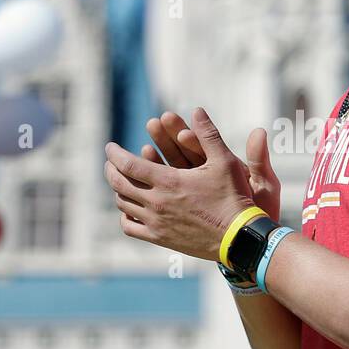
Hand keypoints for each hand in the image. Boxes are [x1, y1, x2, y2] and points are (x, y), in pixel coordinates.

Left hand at [104, 107, 260, 261]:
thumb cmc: (234, 197)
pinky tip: (129, 209)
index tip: (110, 147)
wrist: (239, 237)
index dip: (115, 154)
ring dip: (118, 190)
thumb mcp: (225, 161)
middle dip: (111, 170)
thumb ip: (209, 135)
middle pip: (120, 184)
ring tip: (120, 181)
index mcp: (168, 182)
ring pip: (123, 205)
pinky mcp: (160, 238)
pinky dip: (125, 216)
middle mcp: (156, 202)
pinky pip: (130, 227)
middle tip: (111, 162)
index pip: (128, 165)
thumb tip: (198, 110)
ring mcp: (156, 222)